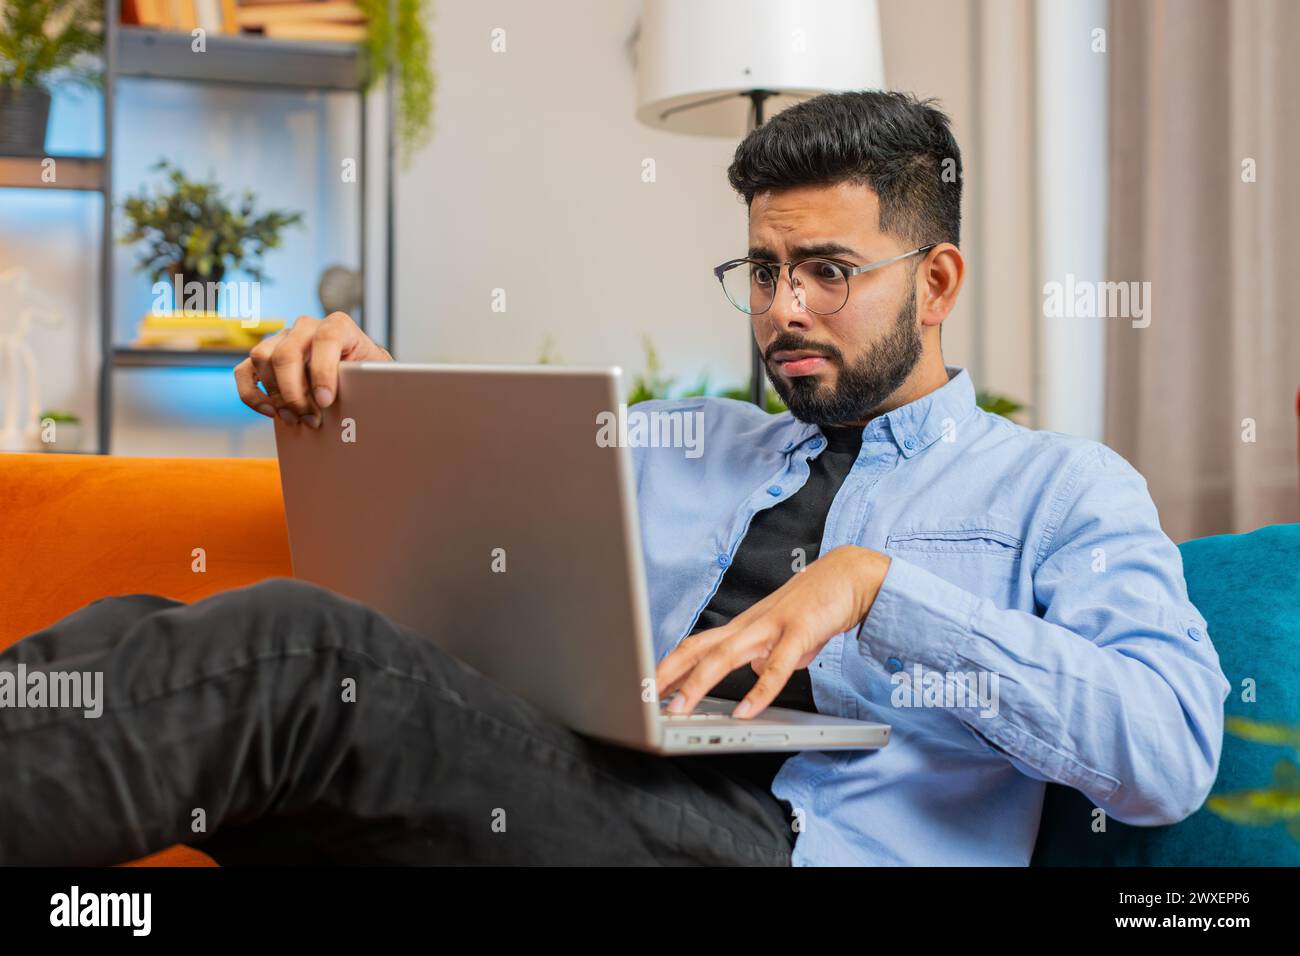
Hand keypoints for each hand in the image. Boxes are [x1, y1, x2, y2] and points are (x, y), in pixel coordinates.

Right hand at [233, 312, 391, 427]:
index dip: (323, 371)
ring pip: (262, 358)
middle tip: (311, 419)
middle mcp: (307, 327)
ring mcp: (282, 339)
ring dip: (276, 395)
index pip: (326, 338)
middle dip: (295, 393)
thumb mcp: (373, 378)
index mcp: (338, 325)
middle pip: (287, 353)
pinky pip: (245, 371)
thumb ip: (364, 384)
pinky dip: (253, 395)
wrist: (358, 374)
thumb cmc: (366, 376)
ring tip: (296, 419)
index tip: (325, 400)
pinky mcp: (266, 357)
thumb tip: (355, 409)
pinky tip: (272, 413)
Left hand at [655, 545, 891, 717]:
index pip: (695, 645)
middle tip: (645, 699)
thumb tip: (759, 675)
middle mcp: (749, 625)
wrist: (850, 574)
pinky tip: (745, 712)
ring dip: (698, 684)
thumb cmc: (816, 606)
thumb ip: (767, 656)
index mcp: (743, 627)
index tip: (647, 687)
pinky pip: (776, 667)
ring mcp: (772, 627)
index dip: (668, 665)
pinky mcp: (799, 633)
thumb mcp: (784, 637)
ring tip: (680, 709)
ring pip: (725, 656)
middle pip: (698, 648)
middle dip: (668, 674)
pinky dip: (758, 692)